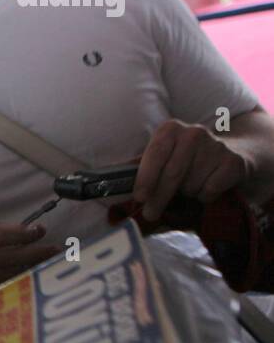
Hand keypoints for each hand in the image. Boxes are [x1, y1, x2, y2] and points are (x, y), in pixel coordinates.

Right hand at [0, 220, 56, 304]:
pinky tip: (26, 277)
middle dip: (34, 253)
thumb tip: (31, 232)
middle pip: (7, 257)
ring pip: (5, 275)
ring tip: (44, 263)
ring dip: (28, 269)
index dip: (24, 234)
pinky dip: (14, 282)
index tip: (41, 231)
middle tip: (53, 250)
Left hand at [133, 119, 250, 221]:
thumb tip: (109, 181)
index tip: (139, 197)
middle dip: (159, 198)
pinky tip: (206, 187)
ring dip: (185, 194)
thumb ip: (140, 165)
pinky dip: (204, 196)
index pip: (155, 155)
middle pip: (172, 173)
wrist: (232, 153)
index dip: (146, 178)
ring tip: (188, 188)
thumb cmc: (187, 158)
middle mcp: (193, 133)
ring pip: (191, 184)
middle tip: (150, 214)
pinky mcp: (233, 162)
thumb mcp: (164, 154)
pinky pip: (210, 190)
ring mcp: (216, 146)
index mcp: (170, 129)